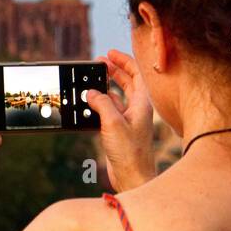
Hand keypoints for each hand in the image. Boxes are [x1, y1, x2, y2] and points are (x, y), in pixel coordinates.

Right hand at [85, 49, 155, 191]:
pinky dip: (99, 104)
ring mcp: (128, 120)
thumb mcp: (113, 122)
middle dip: (113, 71)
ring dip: (105, 87)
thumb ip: (102, 103)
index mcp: (141, 104)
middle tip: (98, 63)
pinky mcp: (118, 131)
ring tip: (91, 80)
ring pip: (117, 97)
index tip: (110, 53)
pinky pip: (109, 111)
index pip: (136, 74)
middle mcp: (136, 110)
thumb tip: (91, 92)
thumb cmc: (130, 152)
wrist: (132, 176)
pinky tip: (89, 102)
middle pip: (127, 82)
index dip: (124, 61)